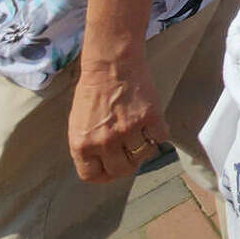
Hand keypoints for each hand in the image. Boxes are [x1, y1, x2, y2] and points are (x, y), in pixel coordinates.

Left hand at [68, 52, 169, 181]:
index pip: (92, 175)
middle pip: (121, 170)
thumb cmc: (93, 89)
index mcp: (81, 144)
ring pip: (143, 156)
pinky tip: (153, 124)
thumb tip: (103, 163)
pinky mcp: (150, 118)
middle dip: (127, 164)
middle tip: (131, 153)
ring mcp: (128, 131)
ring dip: (144, 149)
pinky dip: (159, 134)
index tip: (112, 168)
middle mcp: (104, 142)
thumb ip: (88, 145)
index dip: (104, 174)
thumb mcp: (79, 122)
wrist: (111, 63)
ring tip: (142, 135)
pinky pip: (160, 139)